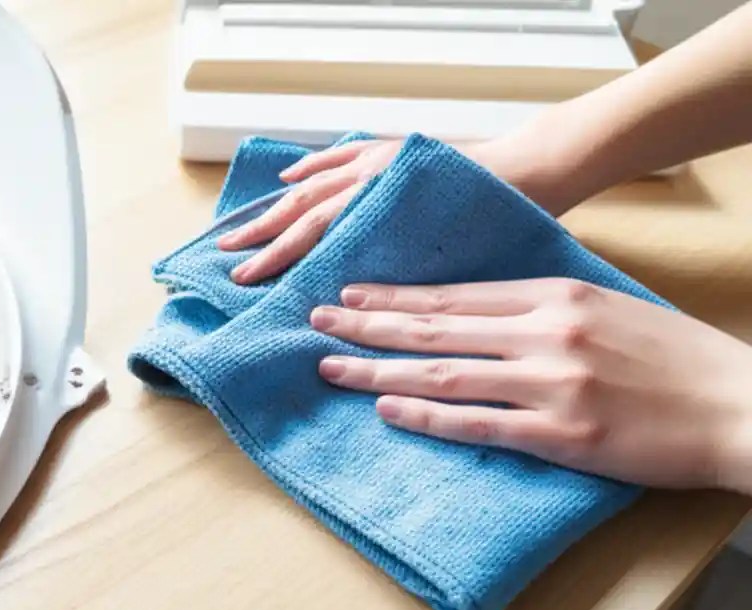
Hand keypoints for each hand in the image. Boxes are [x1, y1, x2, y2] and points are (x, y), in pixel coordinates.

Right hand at [217, 133, 578, 285]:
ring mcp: (378, 159)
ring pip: (313, 184)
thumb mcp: (452, 260)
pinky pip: (340, 155)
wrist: (537, 168)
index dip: (277, 258)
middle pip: (304, 209)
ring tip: (242, 230)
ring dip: (274, 209)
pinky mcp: (391, 151)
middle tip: (229, 261)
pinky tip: (288, 181)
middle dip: (264, 237)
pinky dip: (311, 167)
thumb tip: (357, 302)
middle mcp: (371, 176)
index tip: (246, 281)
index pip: (314, 231)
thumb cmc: (503, 219)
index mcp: (382, 202)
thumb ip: (405, 279)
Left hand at [310, 278, 751, 493]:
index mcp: (555, 296)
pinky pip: (478, 425)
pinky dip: (426, 419)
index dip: (396, 297)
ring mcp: (551, 384)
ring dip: (378, 371)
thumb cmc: (675, 358)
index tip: (351, 293)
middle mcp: (545, 332)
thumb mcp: (606, 308)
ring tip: (330, 367)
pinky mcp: (563, 435)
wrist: (739, 405)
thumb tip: (478, 314)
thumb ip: (542, 308)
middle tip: (315, 320)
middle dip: (367, 324)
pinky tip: (386, 413)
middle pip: (435, 328)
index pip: (454, 295)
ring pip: (443, 375)